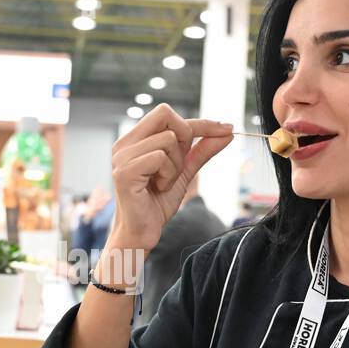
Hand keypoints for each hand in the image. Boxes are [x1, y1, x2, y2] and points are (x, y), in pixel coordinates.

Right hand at [109, 105, 232, 251]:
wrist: (142, 233)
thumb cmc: (156, 203)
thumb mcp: (184, 172)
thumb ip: (201, 150)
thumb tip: (226, 131)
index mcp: (134, 140)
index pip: (168, 114)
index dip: (200, 122)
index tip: (225, 129)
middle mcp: (125, 144)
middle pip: (166, 114)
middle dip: (185, 138)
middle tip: (179, 165)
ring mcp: (122, 157)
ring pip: (168, 139)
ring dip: (176, 165)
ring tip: (164, 182)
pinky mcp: (125, 172)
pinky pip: (160, 157)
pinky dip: (168, 175)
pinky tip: (158, 188)